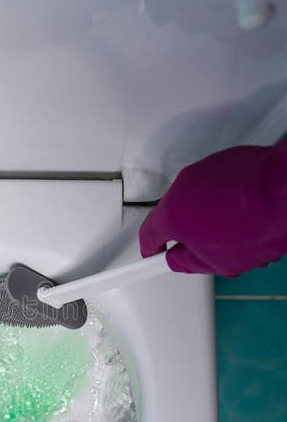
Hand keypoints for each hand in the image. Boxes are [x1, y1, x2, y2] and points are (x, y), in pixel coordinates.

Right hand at [139, 143, 286, 276]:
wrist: (284, 193)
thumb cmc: (253, 225)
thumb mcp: (216, 262)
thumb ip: (188, 262)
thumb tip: (180, 260)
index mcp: (172, 213)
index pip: (148, 235)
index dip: (150, 249)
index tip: (152, 255)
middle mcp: (183, 186)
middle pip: (174, 213)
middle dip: (187, 231)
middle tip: (204, 248)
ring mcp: (204, 169)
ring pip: (197, 197)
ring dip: (209, 213)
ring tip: (235, 228)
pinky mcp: (226, 159)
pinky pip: (218, 182)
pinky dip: (227, 197)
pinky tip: (245, 211)